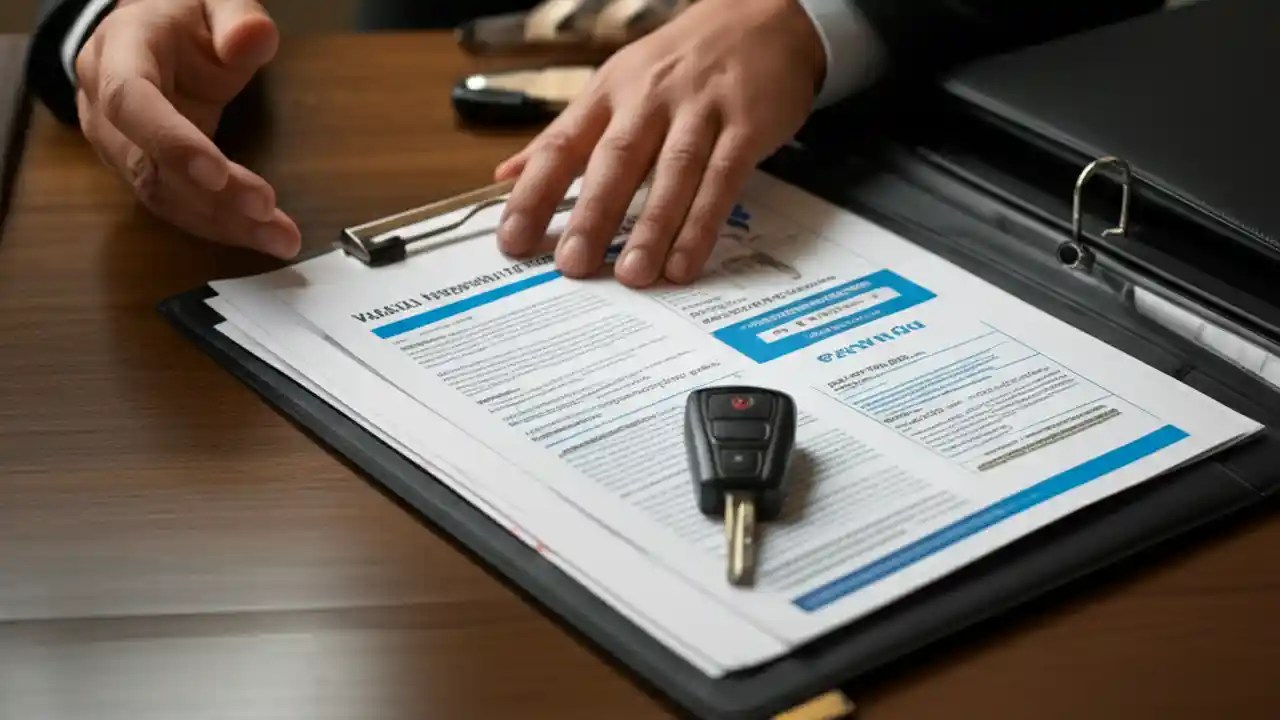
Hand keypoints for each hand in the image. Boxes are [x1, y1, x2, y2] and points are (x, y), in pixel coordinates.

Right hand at [74, 0, 299, 258]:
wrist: (155, 33)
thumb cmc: (187, 18)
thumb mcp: (216, 1)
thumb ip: (237, 18)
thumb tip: (254, 39)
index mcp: (120, 51)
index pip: (131, 102)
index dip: (170, 141)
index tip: (217, 172)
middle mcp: (104, 103)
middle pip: (149, 164)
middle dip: (212, 198)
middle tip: (268, 214)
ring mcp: (117, 143)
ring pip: (161, 196)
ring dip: (222, 223)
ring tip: (279, 238)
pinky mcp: (141, 169)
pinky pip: (175, 206)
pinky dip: (219, 225)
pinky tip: (261, 236)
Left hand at [493, 0, 824, 286]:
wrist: (763, 16)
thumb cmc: (681, 62)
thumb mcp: (615, 85)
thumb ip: (565, 135)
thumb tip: (506, 174)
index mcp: (609, 92)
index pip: (561, 143)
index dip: (534, 192)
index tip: (513, 238)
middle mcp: (650, 98)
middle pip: (616, 160)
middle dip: (592, 215)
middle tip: (574, 264)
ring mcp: (700, 110)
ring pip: (672, 173)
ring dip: (651, 227)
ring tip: (633, 275)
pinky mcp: (746, 125)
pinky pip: (721, 179)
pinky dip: (702, 223)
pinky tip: (685, 261)